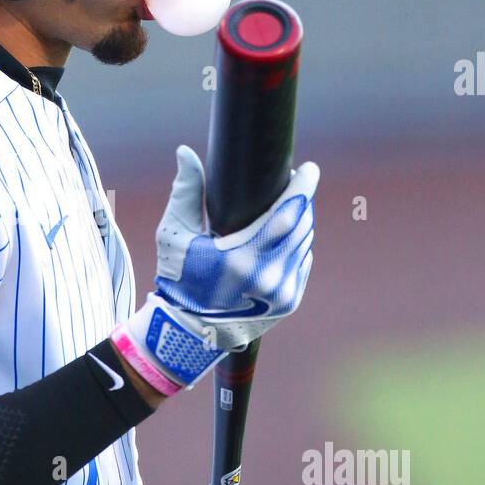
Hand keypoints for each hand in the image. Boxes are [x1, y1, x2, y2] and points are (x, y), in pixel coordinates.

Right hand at [111, 146, 317, 394]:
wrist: (187, 332)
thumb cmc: (178, 279)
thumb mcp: (175, 235)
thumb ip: (186, 192)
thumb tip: (186, 152)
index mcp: (242, 258)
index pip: (287, 214)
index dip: (302, 188)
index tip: (309, 168)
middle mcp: (269, 277)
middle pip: (301, 226)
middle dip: (302, 200)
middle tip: (296, 182)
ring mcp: (283, 292)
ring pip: (305, 244)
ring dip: (302, 222)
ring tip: (292, 206)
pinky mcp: (289, 303)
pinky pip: (302, 263)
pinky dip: (298, 246)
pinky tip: (289, 235)